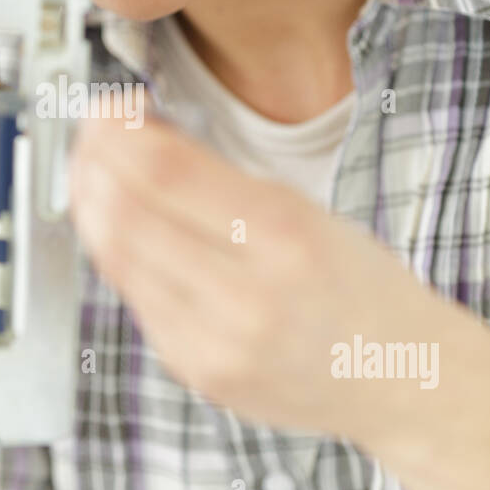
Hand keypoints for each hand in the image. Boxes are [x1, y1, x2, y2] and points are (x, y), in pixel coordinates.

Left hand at [66, 111, 487, 456]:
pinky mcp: (194, 370)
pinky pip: (132, 299)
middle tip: (90, 139)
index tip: (106, 108)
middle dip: (91, 164)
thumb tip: (140, 135)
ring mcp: (214, 342)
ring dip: (91, 206)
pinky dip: (117, 254)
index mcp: (284, 236)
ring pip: (115, 259)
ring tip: (94, 177)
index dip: (116, 131)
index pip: (163, 170)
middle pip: (124, 214)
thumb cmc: (360, 290)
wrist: (399, 380)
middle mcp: (245, 295)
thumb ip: (219, 178)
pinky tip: (120, 230)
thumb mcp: (306, 209)